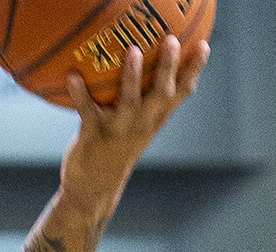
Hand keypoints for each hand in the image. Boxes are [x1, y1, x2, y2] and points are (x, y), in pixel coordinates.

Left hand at [60, 35, 210, 206]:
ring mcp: (119, 130)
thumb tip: (140, 62)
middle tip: (171, 40)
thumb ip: (142, 101)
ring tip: (133, 51)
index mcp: (155, 119)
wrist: (94, 188)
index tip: (203, 44)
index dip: (194, 69)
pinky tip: (72, 74)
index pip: (182, 92)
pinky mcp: (94, 136)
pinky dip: (79, 93)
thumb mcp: (136, 127)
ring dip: (132, 76)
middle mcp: (142, 124)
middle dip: (168, 67)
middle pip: (161, 93)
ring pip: (129, 102)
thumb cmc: (114, 150)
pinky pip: (87, 110)